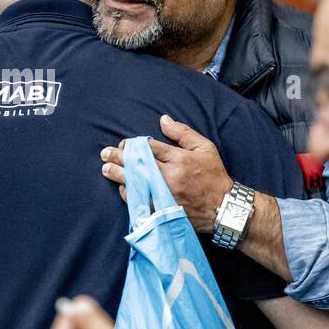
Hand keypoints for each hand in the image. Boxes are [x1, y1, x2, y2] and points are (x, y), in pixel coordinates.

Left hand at [100, 114, 231, 230]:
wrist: (223, 208)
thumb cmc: (214, 176)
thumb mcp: (205, 148)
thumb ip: (182, 133)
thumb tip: (163, 119)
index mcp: (179, 158)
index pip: (147, 147)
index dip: (132, 144)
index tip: (124, 144)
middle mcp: (169, 176)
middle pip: (136, 163)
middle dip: (117, 157)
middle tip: (105, 154)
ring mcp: (164, 194)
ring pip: (134, 182)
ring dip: (117, 175)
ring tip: (106, 169)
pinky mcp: (162, 209)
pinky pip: (139, 201)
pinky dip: (128, 193)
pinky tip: (122, 188)